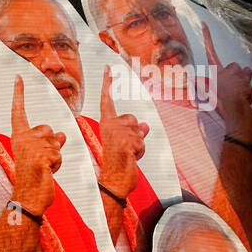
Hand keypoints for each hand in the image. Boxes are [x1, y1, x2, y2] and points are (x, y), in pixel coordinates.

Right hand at [10, 76, 64, 215]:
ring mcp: (30, 149)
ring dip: (56, 157)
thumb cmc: (34, 177)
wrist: (28, 198)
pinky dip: (57, 166)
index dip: (18, 94)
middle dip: (52, 146)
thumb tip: (61, 134)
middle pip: (48, 130)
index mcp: (18, 137)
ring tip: (44, 170)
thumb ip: (50, 142)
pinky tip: (46, 174)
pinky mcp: (40, 158)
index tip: (18, 76)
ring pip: (56, 143)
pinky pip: (59, 155)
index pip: (18, 112)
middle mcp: (21, 140)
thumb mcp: (41, 155)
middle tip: (41, 163)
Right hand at [97, 65, 149, 199]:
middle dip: (135, 134)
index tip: (108, 69)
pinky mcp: (127, 142)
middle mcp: (109, 126)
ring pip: (139, 132)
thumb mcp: (126, 145)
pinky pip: (142, 143)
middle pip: (132, 119)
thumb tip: (145, 125)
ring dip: (138, 145)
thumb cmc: (117, 164)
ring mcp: (118, 134)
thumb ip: (133, 132)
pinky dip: (140, 153)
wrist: (112, 182)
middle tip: (124, 150)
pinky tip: (130, 160)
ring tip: (127, 156)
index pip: (106, 101)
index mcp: (105, 125)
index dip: (108, 84)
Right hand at [204, 23, 251, 141]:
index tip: (205, 24)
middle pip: (233, 66)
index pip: (210, 51)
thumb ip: (205, 85)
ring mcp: (237, 74)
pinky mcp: (247, 78)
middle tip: (231, 88)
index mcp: (214, 73)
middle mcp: (225, 70)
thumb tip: (195, 80)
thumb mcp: (208, 95)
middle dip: (234, 74)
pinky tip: (244, 95)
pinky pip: (249, 79)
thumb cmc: (220, 106)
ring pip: (243, 71)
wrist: (233, 113)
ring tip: (238, 92)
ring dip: (242, 80)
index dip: (207, 37)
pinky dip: (248, 86)